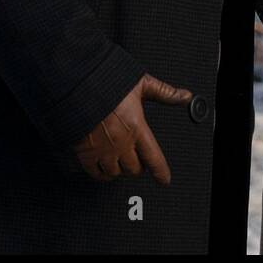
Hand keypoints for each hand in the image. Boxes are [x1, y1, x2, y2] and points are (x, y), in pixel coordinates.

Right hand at [73, 74, 191, 184]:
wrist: (77, 85)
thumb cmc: (107, 82)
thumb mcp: (141, 83)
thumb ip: (164, 92)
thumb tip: (185, 96)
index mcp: (137, 127)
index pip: (154, 158)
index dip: (161, 172)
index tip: (164, 179)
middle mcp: (121, 143)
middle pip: (134, 169)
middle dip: (138, 166)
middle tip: (136, 159)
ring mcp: (103, 150)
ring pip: (116, 173)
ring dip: (120, 169)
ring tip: (120, 160)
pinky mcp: (85, 153)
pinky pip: (96, 173)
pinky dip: (101, 173)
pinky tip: (103, 166)